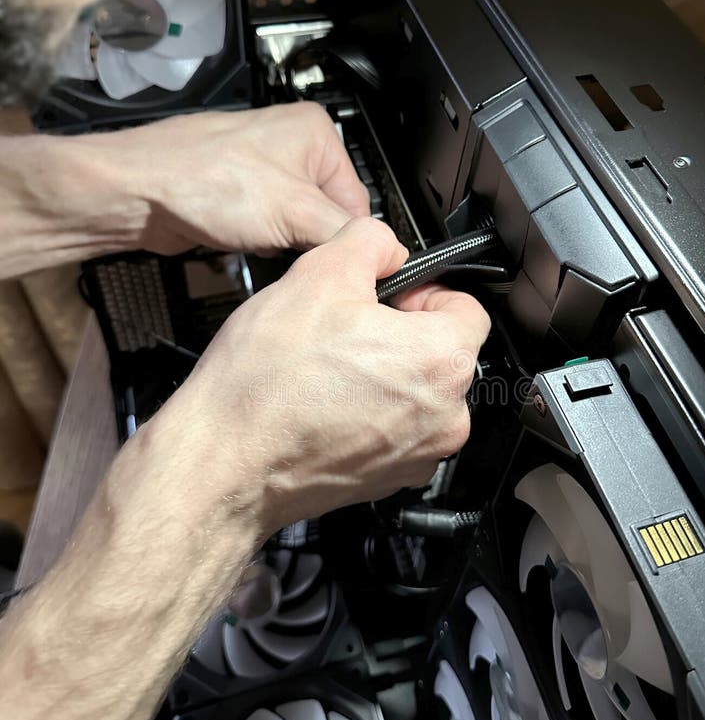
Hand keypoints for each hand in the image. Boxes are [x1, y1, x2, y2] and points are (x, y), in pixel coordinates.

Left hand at [80, 101, 369, 255]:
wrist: (137, 195)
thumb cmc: (201, 180)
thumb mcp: (293, 211)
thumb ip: (344, 233)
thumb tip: (385, 253)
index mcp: (316, 134)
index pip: (359, 201)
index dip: (347, 236)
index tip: (340, 261)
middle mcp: (292, 148)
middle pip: (330, 215)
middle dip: (311, 240)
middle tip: (289, 246)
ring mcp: (265, 172)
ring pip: (300, 227)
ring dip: (285, 245)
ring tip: (261, 239)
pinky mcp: (243, 198)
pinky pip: (273, 231)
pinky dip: (265, 244)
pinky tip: (246, 242)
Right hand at [153, 217, 490, 531]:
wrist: (224, 465)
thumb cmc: (265, 387)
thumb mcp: (317, 275)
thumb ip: (370, 242)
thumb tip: (385, 246)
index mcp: (441, 360)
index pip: (466, 305)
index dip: (421, 290)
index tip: (387, 295)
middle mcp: (445, 416)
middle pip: (441, 352)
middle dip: (400, 332)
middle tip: (345, 328)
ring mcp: (419, 454)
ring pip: (418, 393)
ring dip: (385, 374)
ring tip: (329, 369)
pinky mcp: (390, 478)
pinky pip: (397, 430)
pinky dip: (372, 414)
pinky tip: (327, 404)